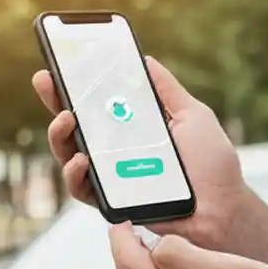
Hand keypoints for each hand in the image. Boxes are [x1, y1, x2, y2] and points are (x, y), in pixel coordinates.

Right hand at [32, 57, 265, 255]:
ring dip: (59, 135)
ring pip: (69, 154)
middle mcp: (117, 150)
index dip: (76, 84)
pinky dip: (74, 173)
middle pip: (75, 124)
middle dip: (55, 100)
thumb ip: (168, 90)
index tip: (60, 62)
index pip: (98, 102)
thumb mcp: (193, 116)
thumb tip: (145, 60)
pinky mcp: (110, 202)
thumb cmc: (212, 165)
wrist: (221, 208)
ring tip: (66, 119)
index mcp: (135, 127)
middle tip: (46, 81)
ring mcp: (111, 176)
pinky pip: (81, 188)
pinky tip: (81, 160)